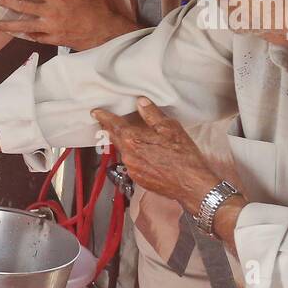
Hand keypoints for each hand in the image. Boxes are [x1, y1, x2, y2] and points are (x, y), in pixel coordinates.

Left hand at [0, 0, 137, 50]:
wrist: (110, 33)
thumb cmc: (103, 9)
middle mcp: (51, 14)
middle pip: (24, 7)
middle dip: (7, 3)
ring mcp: (51, 29)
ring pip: (24, 26)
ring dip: (8, 25)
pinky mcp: (55, 40)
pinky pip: (37, 38)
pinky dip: (27, 36)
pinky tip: (19, 34)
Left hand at [91, 98, 218, 211]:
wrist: (191, 185)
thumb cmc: (183, 156)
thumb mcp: (170, 129)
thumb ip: (152, 115)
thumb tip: (141, 102)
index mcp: (133, 140)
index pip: (113, 125)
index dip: (104, 117)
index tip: (96, 112)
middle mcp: (128, 156)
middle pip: (115, 139)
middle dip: (110, 129)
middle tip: (107, 121)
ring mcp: (132, 169)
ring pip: (124, 151)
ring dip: (124, 143)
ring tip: (130, 136)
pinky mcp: (138, 179)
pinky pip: (131, 163)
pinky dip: (133, 155)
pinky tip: (143, 153)